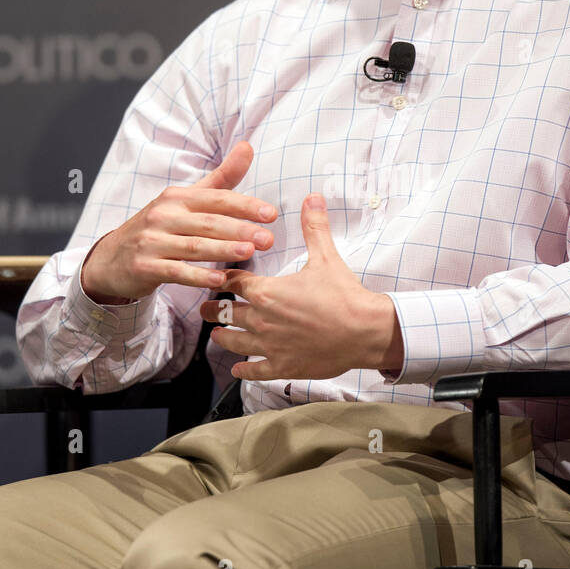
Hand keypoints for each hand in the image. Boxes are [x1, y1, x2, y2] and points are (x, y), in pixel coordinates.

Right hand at [80, 140, 276, 303]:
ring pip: (193, 246)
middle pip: (207, 222)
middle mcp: (163, 216)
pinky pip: (175, 272)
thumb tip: (248, 146)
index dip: (245, 205)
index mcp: (177, 198)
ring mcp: (151, 241)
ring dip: (222, 250)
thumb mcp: (186, 200)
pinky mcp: (144, 267)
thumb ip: (221, 178)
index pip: (216, 198)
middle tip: (268, 239)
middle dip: (240, 229)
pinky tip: (219, 280)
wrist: (112, 258)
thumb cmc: (159, 227)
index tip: (271, 214)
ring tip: (248, 253)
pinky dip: (197, 276)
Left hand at [199, 193, 400, 379]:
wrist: (363, 331)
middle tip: (206, 308)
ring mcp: (269, 345)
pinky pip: (255, 370)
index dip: (224, 277)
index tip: (218, 277)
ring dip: (223, 337)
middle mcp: (261, 319)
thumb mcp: (326, 257)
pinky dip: (243, 370)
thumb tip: (313, 198)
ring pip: (234, 341)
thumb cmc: (344, 295)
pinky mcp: (282, 365)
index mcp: (266, 291)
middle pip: (227, 312)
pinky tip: (237, 370)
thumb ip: (314, 227)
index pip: (234, 281)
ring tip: (217, 335)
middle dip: (214, 308)